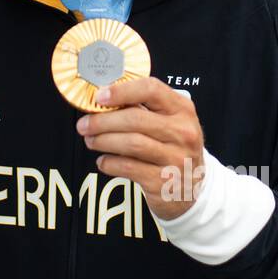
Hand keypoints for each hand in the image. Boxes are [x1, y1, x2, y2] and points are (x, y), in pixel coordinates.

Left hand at [76, 77, 204, 220]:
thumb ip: (143, 108)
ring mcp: (175, 158)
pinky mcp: (163, 181)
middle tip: (84, 124)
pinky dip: (109, 163)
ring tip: (91, 140)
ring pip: (130, 143)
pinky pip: (128, 168)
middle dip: (102, 121)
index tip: (99, 96)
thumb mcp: (170, 121)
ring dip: (103, 140)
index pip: (151, 90)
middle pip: (135, 119)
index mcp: (182, 109)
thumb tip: (102, 99)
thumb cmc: (173, 148)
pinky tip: (103, 161)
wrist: (193, 189)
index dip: (121, 91)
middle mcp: (183, 132)